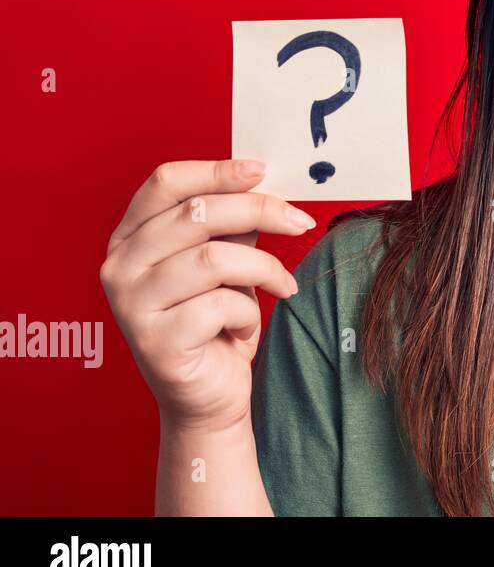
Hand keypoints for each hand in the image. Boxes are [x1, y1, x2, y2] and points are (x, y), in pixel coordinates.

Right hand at [99, 158, 317, 433]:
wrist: (209, 396)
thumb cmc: (217, 321)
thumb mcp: (226, 259)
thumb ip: (233, 222)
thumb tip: (264, 180)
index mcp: (131, 237)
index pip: (166, 183)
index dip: (217, 171)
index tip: (262, 170)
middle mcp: (120, 266)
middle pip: (196, 213)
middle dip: (260, 211)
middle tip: (301, 222)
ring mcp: (130, 305)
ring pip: (213, 258)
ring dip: (263, 270)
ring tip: (281, 286)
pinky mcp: (154, 342)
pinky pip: (220, 306)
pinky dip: (249, 314)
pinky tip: (244, 329)